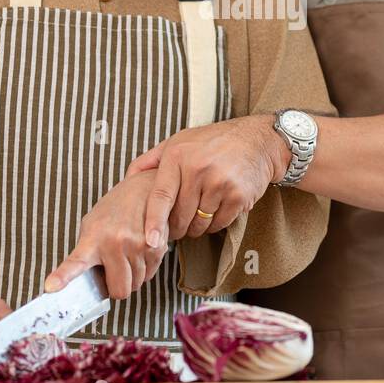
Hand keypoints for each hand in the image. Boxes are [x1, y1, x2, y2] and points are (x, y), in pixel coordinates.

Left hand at [44, 170, 168, 299]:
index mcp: (93, 238)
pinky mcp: (156, 246)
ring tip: (129, 252)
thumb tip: (83, 285)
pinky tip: (141, 250)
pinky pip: (150, 275)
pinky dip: (146, 268)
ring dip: (133, 275)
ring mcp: (137, 245)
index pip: (76, 262)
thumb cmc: (115, 210)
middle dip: (118, 286)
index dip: (63, 277)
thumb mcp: (93, 225)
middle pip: (120, 290)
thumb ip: (86, 253)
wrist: (143, 189)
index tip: (51, 288)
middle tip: (115, 269)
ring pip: (136, 284)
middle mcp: (115, 242)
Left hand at [126, 116, 288, 243]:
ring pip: (199, 224)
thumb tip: (125, 180)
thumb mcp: (178, 141)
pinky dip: (216, 223)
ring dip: (197, 226)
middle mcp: (198, 168)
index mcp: (177, 156)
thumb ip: (150, 160)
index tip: (151, 242)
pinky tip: (218, 207)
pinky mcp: (238, 195)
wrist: (257, 140)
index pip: (160, 197)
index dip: (154, 222)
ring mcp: (219, 182)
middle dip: (178, 227)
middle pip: (180, 217)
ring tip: (201, 210)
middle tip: (180, 223)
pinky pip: (219, 223)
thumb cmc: (213, 141)